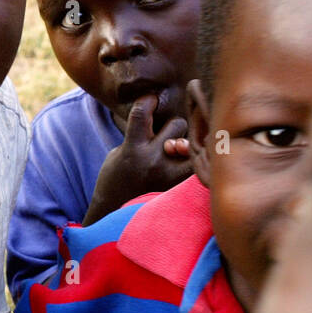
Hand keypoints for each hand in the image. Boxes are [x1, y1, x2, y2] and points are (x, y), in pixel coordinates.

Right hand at [84, 95, 191, 224]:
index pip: (141, 114)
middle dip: (173, 126)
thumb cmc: (116, 179)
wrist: (115, 214)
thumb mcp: (119, 152)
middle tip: (165, 135)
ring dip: (186, 143)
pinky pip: (197, 164)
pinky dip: (195, 160)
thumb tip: (159, 115)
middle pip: (177, 124)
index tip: (150, 99)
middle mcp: (152, 161)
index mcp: (131, 150)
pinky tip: (190, 160)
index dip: (148, 100)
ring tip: (176, 152)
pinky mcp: (180, 187)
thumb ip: (139, 135)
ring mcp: (169, 175)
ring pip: (192, 143)